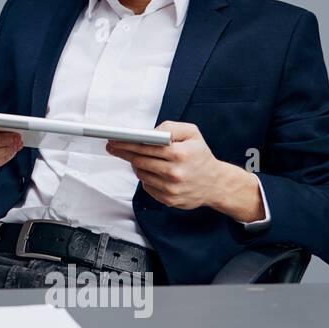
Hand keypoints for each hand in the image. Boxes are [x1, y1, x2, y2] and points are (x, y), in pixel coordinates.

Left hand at [103, 120, 226, 210]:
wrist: (216, 184)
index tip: (114, 140)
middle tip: (112, 147)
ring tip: (134, 157)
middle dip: (123, 152)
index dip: (126, 143)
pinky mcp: (168, 199)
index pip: (145, 147)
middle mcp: (174, 173)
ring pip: (141, 173)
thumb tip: (149, 133)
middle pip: (139, 161)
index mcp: (180, 154)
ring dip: (135, 164)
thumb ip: (170, 127)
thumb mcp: (192, 133)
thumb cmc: (201, 156)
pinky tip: (150, 171)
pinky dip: (145, 177)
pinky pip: (147, 186)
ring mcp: (171, 188)